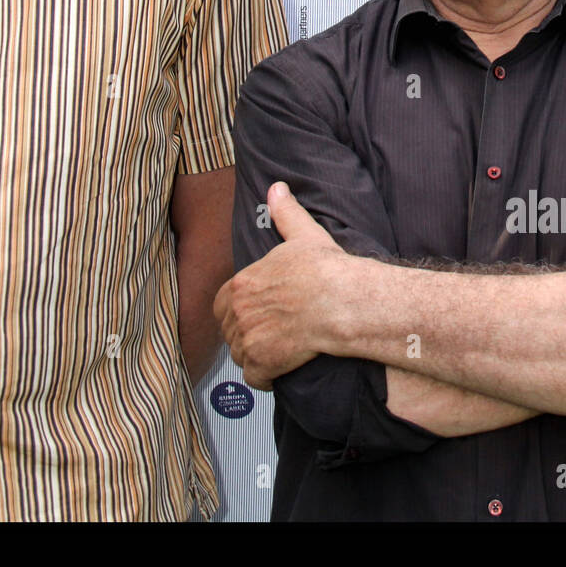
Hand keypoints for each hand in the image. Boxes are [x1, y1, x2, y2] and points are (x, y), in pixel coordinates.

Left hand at [213, 182, 352, 389]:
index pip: (222, 303)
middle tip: (270, 333)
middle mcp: (239, 311)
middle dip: (246, 334)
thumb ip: (285, 213)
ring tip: (276, 350)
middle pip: (230, 331)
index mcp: (242, 282)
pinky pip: (253, 377)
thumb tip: (276, 189)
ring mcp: (248, 339)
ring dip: (255, 355)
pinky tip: (279, 370)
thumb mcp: (303, 234)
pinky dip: (265, 377)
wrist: (342, 302)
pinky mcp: (262, 363)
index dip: (237, 310)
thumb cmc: (325, 271)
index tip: (255, 313)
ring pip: (240, 355)